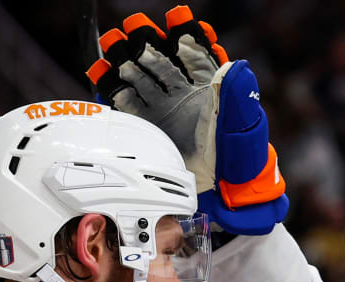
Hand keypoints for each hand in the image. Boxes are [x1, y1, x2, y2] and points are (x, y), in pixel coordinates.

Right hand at [88, 6, 287, 235]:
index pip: (193, 55)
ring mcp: (160, 111)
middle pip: (159, 63)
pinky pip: (124, 108)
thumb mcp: (243, 126)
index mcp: (205, 88)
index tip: (177, 24)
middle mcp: (180, 95)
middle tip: (134, 31)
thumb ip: (238, 96)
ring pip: (139, 80)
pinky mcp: (145, 130)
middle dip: (146, 45)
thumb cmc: (239, 158)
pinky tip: (102, 78)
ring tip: (114, 49)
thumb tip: (234, 66)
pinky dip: (112, 93)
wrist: (224, 193)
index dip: (185, 37)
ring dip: (126, 64)